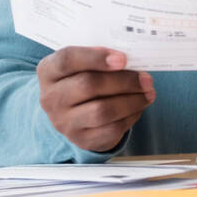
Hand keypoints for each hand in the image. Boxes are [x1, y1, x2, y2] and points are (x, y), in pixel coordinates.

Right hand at [36, 47, 154, 152]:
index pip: (67, 60)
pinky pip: (111, 129)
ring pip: (102, 110)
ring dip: (132, 101)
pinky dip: (131, 116)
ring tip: (148, 93)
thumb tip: (127, 59)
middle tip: (146, 79)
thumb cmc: (82, 79)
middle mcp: (51, 98)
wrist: (71, 114)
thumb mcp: (81, 65)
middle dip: (124, 81)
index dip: (96, 57)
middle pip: (89, 85)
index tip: (123, 59)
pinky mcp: (81, 139)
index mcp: (48, 71)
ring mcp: (64, 122)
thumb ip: (99, 58)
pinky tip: (139, 107)